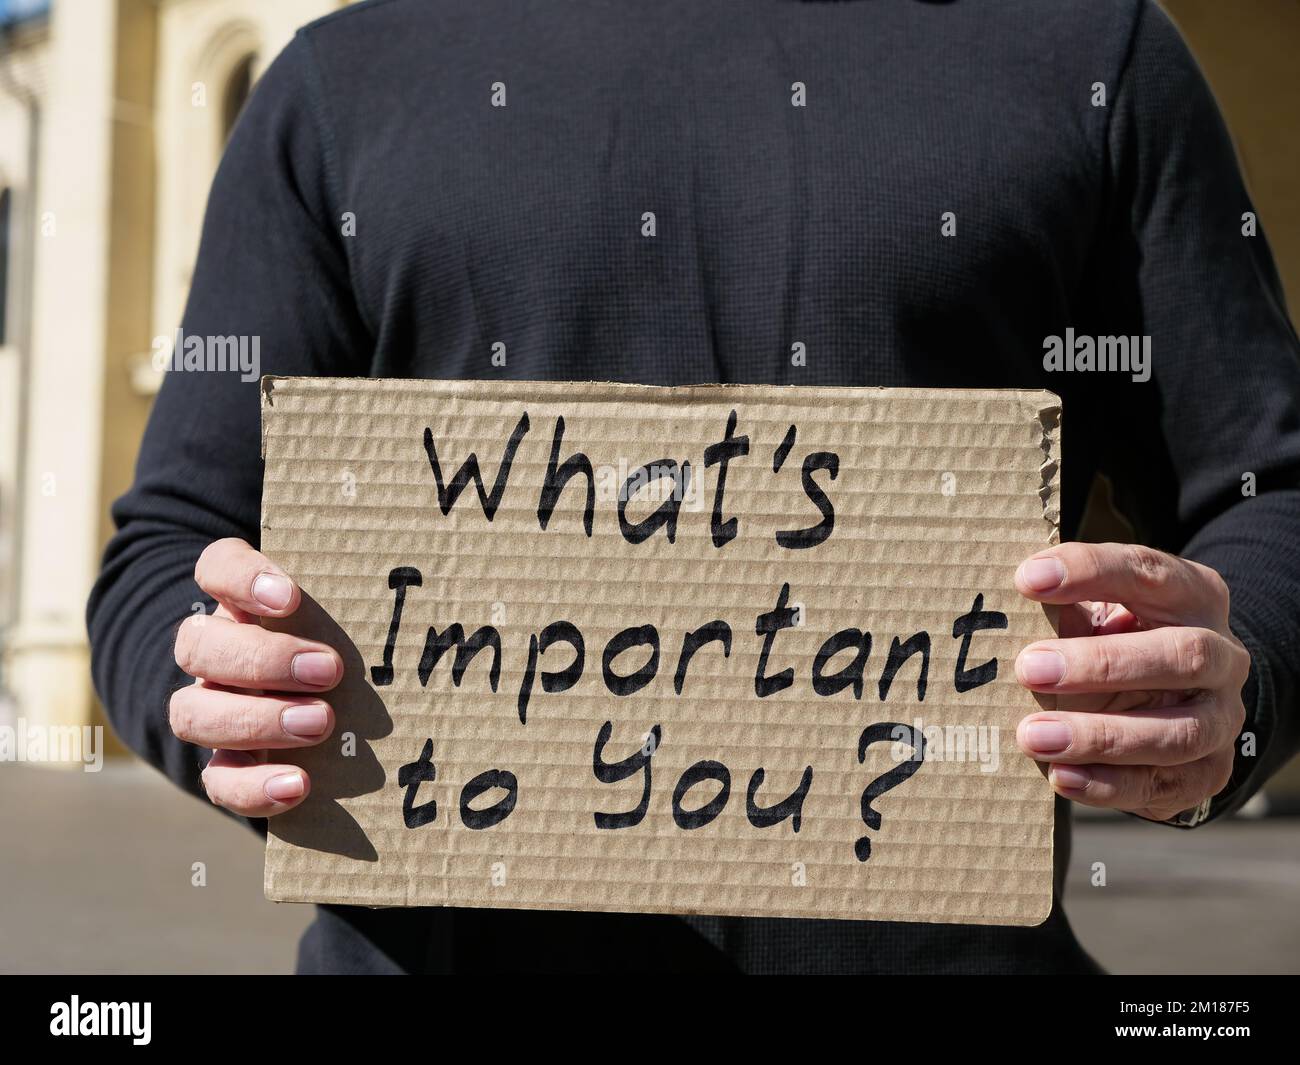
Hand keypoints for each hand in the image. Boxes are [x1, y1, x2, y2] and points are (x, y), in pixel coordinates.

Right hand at [171, 538, 341, 815]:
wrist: (334, 706)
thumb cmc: (346, 642)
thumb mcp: (350, 613)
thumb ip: (364, 598)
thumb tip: (423, 586)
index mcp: (241, 601)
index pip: (217, 568)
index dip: (243, 579)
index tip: (291, 596)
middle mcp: (215, 651)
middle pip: (198, 644)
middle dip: (263, 659)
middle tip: (330, 670)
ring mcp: (211, 707)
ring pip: (192, 712)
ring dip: (256, 720)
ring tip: (320, 723)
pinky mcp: (224, 763)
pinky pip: (218, 780)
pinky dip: (254, 786)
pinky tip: (298, 784)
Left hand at [1013, 542, 1249, 822]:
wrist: (1172, 701)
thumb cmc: (1117, 639)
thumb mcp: (1096, 612)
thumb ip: (1064, 607)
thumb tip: (1001, 602)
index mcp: (1192, 596)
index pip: (1149, 573)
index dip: (1090, 572)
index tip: (1027, 579)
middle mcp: (1221, 655)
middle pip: (1181, 656)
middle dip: (1101, 664)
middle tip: (1028, 668)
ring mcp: (1220, 717)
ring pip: (1179, 732)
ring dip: (1100, 736)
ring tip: (1033, 736)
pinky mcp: (1207, 772)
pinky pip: (1164, 784)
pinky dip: (1109, 784)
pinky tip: (1061, 776)